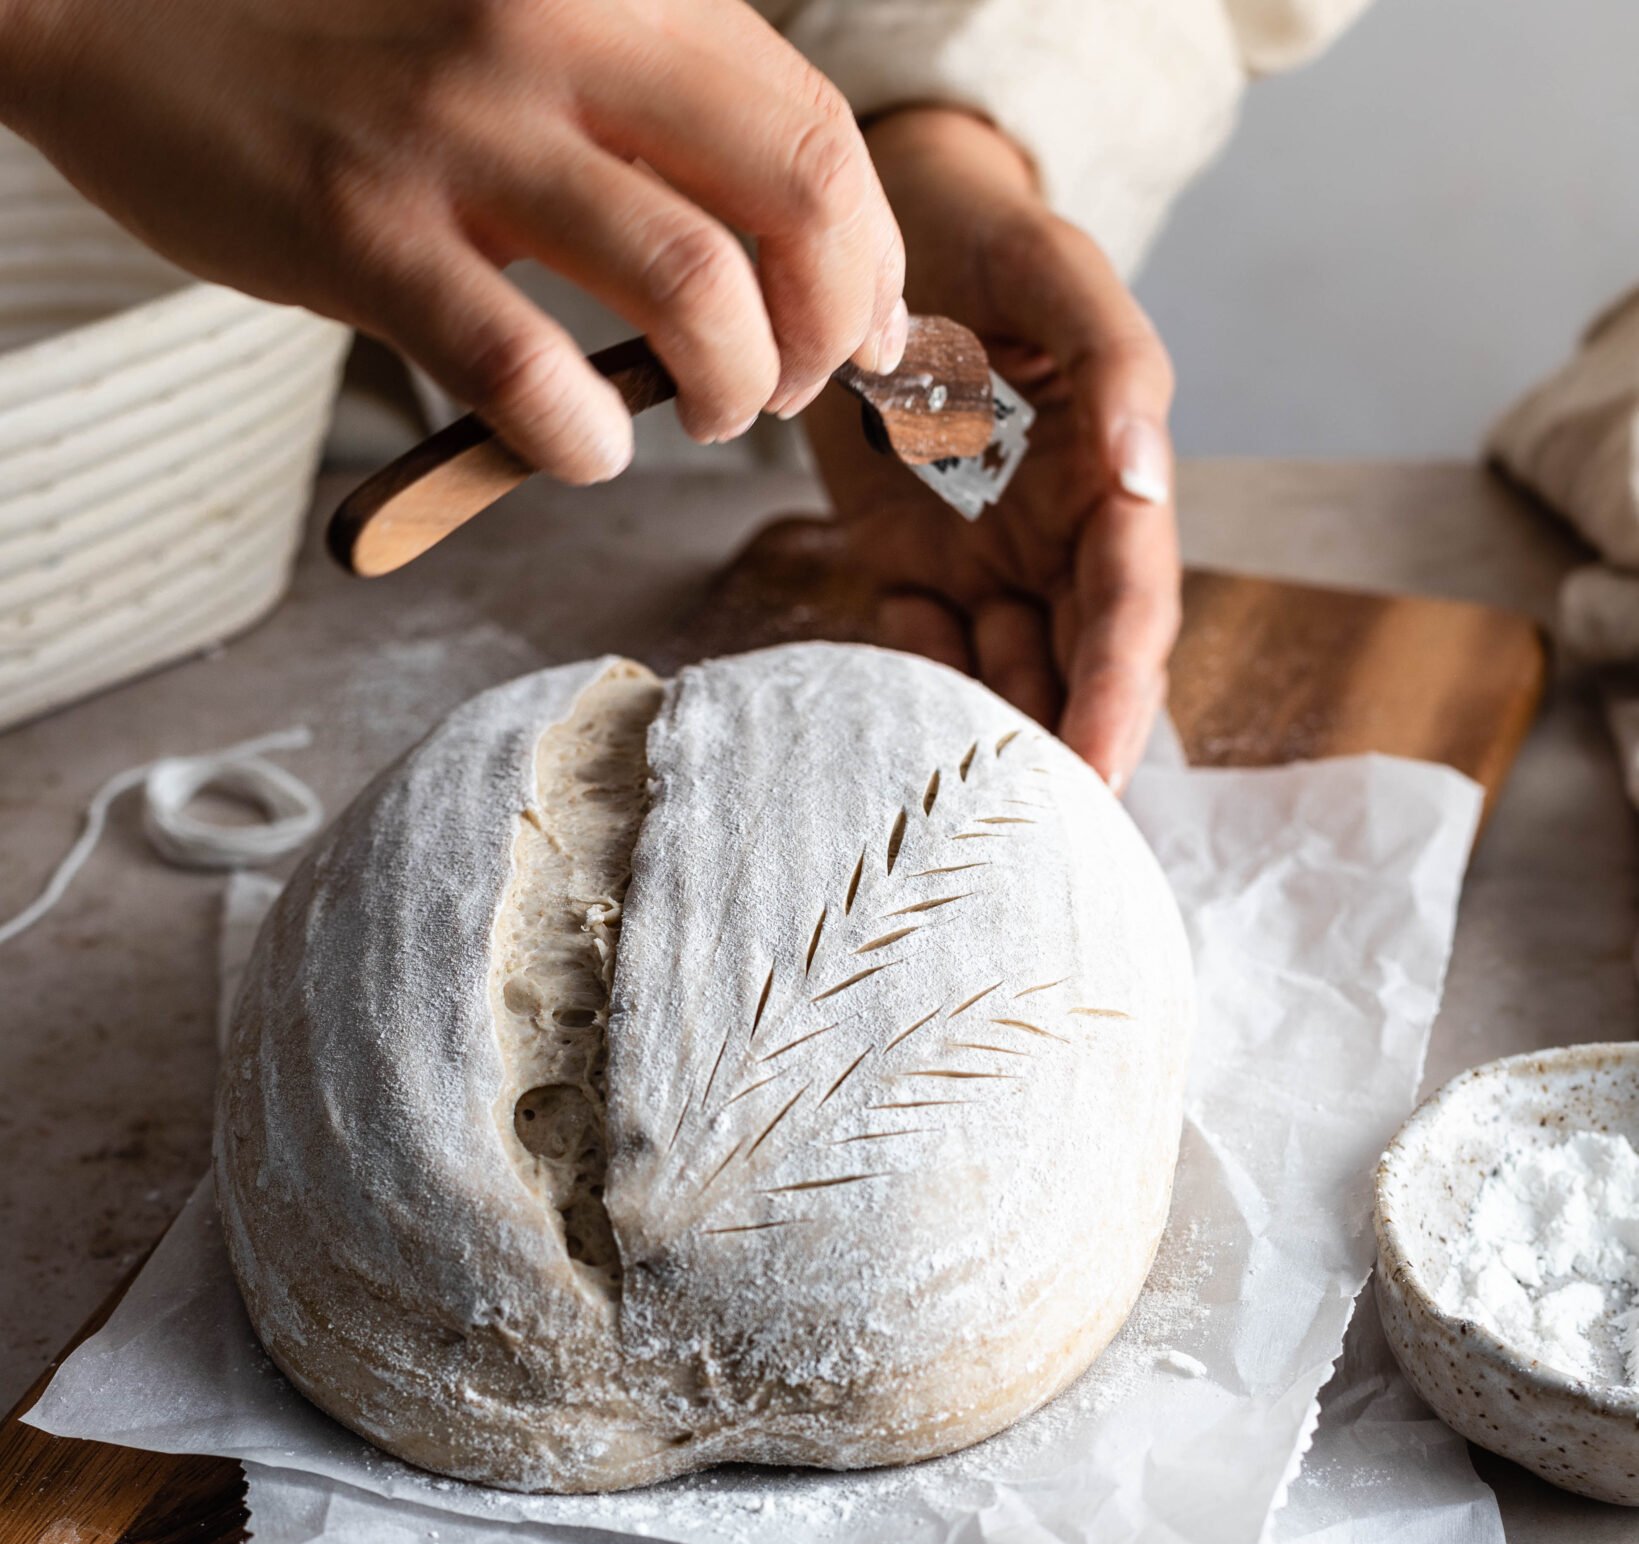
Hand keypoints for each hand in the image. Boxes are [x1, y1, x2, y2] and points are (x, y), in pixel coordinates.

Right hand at [1, 0, 905, 482]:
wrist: (115, 2)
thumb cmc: (340, 37)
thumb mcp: (519, 24)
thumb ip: (645, 107)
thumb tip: (778, 248)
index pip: (813, 128)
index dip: (873, 256)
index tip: (874, 332)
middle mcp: (552, 30)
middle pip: (794, 200)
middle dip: (832, 327)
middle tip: (797, 386)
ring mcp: (457, 131)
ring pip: (694, 292)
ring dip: (735, 389)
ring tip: (704, 414)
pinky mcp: (362, 230)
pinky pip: (530, 372)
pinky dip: (587, 442)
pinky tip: (582, 445)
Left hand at [803, 109, 1179, 789]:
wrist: (870, 229)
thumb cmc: (984, 240)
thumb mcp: (1058, 277)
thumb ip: (1116, 369)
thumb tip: (1147, 481)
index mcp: (1111, 489)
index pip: (1128, 611)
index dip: (1118, 694)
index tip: (1098, 769)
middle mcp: (1055, 542)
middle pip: (1073, 667)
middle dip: (1064, 747)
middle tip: (1039, 831)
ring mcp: (980, 561)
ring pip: (999, 673)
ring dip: (986, 735)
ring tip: (956, 797)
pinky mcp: (903, 565)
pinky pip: (914, 646)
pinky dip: (909, 678)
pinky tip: (889, 710)